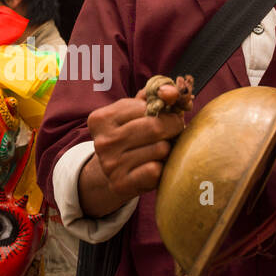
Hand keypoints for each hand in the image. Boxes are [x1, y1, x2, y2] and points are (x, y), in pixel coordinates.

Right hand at [78, 86, 185, 217]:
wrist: (115, 172)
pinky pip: (156, 170)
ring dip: (168, 149)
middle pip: (155, 127)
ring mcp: (110, 165)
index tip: (167, 116)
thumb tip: (172, 91)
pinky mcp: (121, 184)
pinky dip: (162, 168)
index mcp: (101, 119)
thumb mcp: (136, 111)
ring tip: (161, 150)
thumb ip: (154, 95)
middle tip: (175, 130)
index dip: (165, 110)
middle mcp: (102, 142)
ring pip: (160, 149)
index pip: (146, 106)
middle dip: (174, 127)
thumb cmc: (132, 135)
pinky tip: (155, 165)